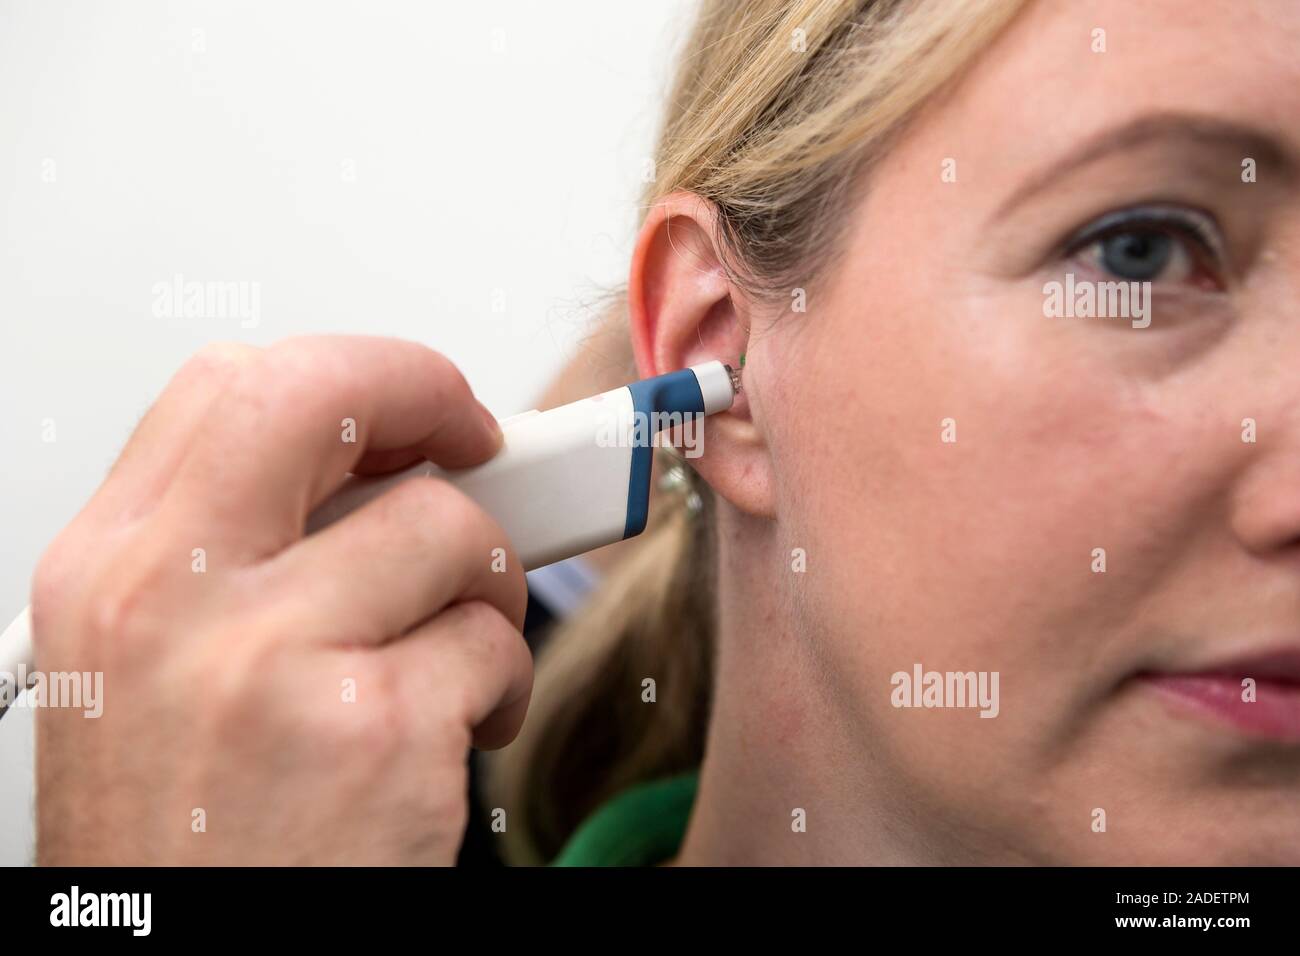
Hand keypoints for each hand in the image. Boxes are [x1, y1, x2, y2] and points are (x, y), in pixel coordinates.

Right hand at [31, 336, 530, 863]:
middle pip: (335, 397)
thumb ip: (246, 554)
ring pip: (453, 530)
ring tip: (450, 659)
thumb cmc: (191, 839)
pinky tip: (453, 736)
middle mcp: (172, 602)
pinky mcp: (374, 732)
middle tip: (481, 441)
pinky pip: (494, 642)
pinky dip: (499, 683)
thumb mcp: (156, 674)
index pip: (236, 383)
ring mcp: (273, 662)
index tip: (408, 403)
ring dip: (484, 590)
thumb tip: (378, 464)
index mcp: (110, 573)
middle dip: (435, 396)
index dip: (351, 373)